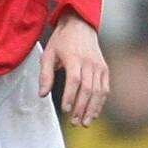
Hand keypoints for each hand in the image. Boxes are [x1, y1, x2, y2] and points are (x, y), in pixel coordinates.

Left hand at [39, 11, 108, 125]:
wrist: (80, 25)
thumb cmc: (61, 41)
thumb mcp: (48, 54)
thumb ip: (45, 75)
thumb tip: (42, 95)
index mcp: (74, 58)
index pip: (74, 80)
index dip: (70, 96)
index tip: (65, 110)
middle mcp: (89, 63)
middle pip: (88, 89)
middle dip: (81, 108)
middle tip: (74, 122)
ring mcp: (99, 66)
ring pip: (98, 91)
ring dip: (92, 109)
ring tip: (84, 123)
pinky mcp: (104, 69)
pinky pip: (105, 88)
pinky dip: (100, 102)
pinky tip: (93, 113)